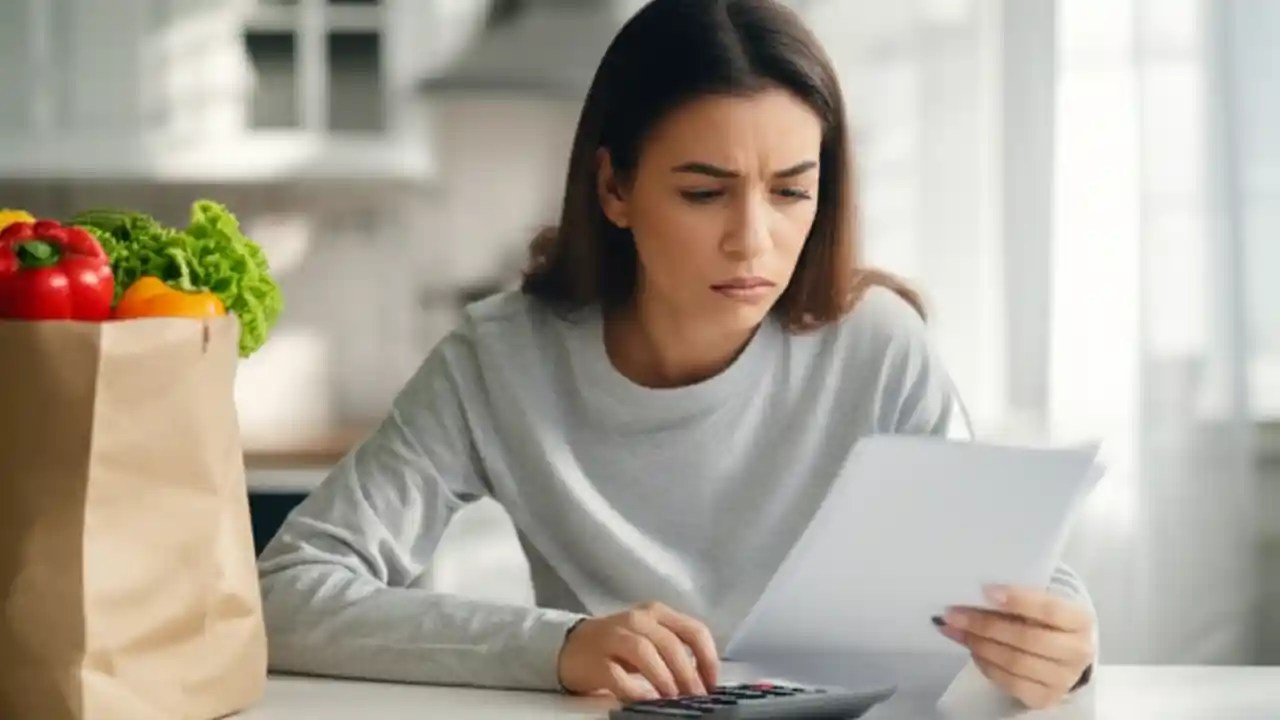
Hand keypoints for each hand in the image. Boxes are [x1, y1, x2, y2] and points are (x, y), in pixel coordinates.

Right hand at [557, 601, 720, 701]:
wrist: (572, 646)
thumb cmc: (620, 646)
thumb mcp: (650, 638)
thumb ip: (674, 650)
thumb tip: (703, 680)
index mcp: (657, 613)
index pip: (694, 630)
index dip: (708, 659)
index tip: (712, 685)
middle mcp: (637, 619)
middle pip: (670, 644)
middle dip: (687, 674)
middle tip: (695, 698)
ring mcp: (614, 637)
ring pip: (645, 652)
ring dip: (664, 678)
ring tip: (672, 699)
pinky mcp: (595, 660)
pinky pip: (617, 675)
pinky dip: (634, 690)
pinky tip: (645, 701)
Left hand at [936, 585, 1095, 709]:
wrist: (1063, 654)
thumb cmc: (1045, 620)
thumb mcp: (1041, 602)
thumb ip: (1017, 597)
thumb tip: (973, 592)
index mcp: (1080, 620)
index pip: (1050, 609)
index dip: (1018, 600)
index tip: (986, 591)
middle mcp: (1077, 651)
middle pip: (1028, 639)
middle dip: (985, 625)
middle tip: (953, 614)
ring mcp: (1063, 679)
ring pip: (1015, 663)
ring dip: (978, 644)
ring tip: (954, 630)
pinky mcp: (1045, 697)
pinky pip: (1009, 683)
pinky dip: (986, 665)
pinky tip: (972, 650)